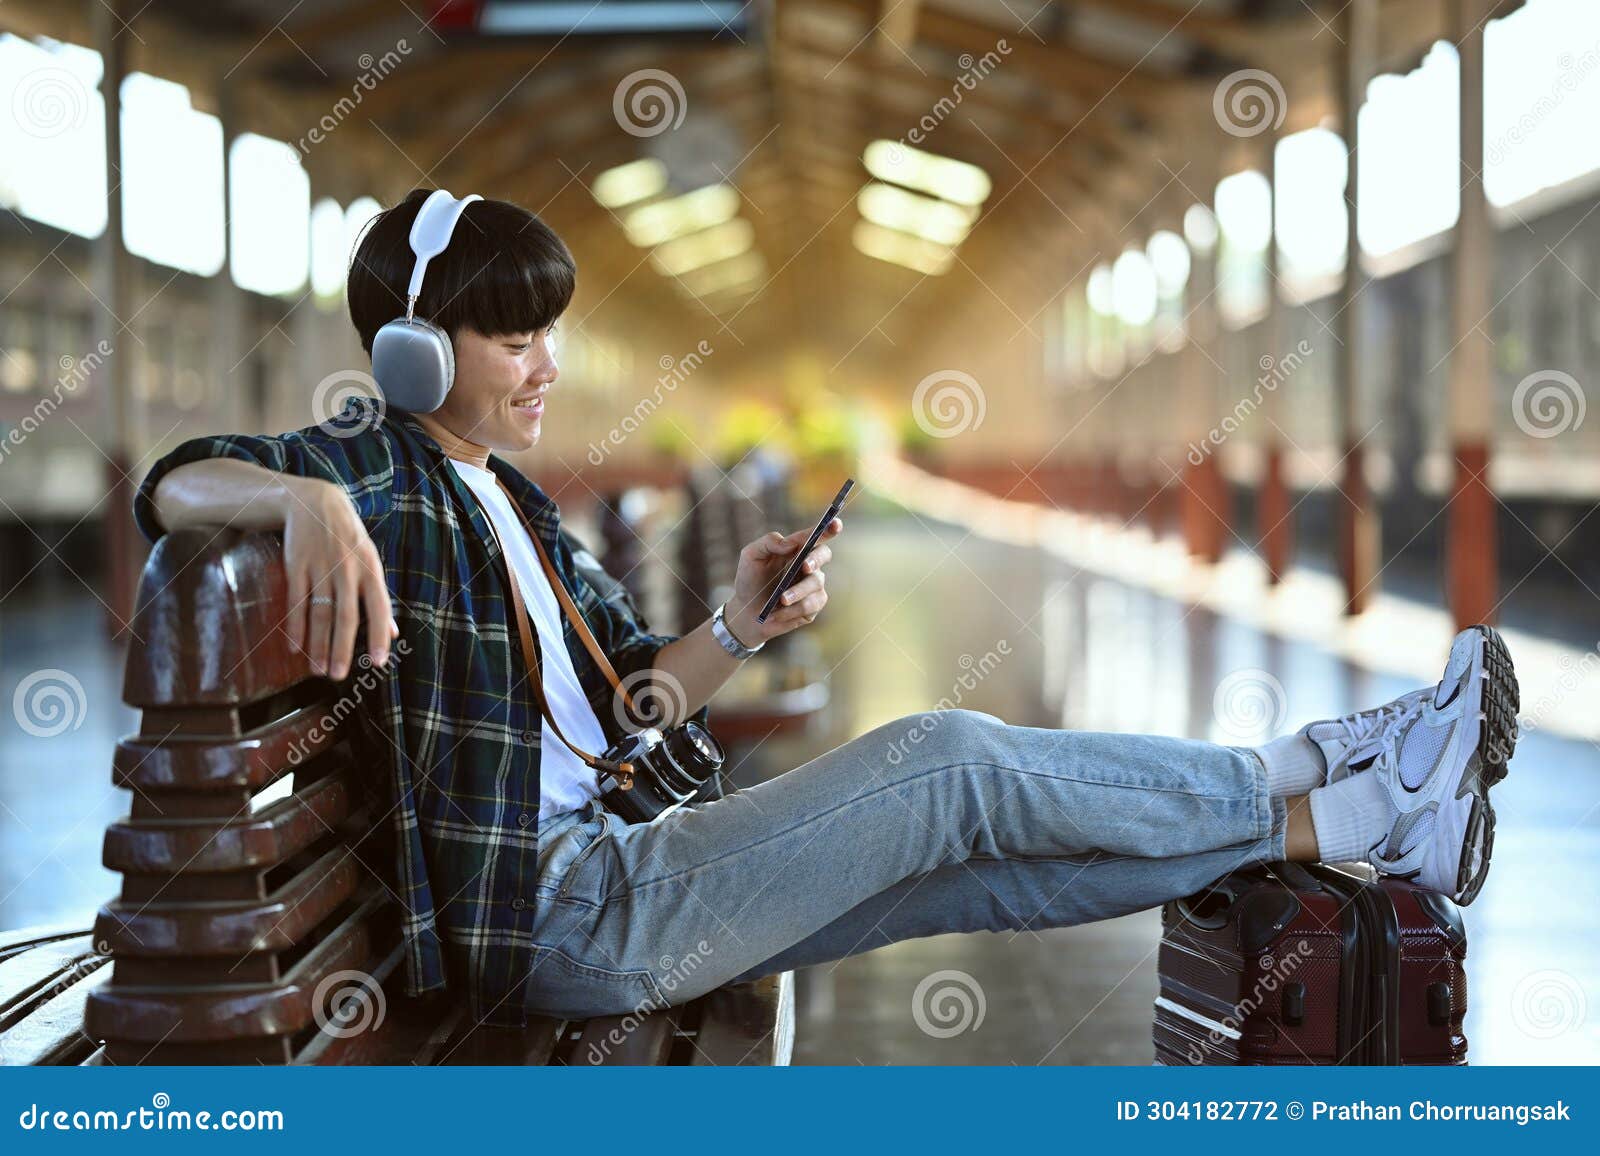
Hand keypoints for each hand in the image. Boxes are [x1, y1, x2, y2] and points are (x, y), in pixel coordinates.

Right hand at [279, 477, 398, 678]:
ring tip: (317, 669)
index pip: (379, 608)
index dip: (378, 635)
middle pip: (345, 615)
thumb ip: (380, 598)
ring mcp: (321, 567)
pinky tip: (294, 647)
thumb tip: (394, 633)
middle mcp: (348, 570)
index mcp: (371, 570)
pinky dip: (295, 626)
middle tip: (337, 676)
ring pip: (319, 612)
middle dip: (341, 648)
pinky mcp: (297, 565)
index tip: (379, 662)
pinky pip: (295, 601)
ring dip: (317, 644)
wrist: (316, 503)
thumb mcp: (371, 562)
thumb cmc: (349, 539)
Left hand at [725, 517, 842, 645]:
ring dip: (797, 592)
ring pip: (815, 583)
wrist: (746, 613)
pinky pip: (810, 605)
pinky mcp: (812, 606)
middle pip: (823, 554)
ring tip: (780, 601)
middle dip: (815, 559)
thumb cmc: (749, 581)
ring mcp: (813, 586)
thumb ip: (768, 542)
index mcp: (795, 549)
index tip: (835, 524)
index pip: (814, 536)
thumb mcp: (751, 556)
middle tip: (804, 566)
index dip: (828, 529)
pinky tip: (776, 613)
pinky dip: (792, 610)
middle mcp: (808, 564)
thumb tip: (790, 543)